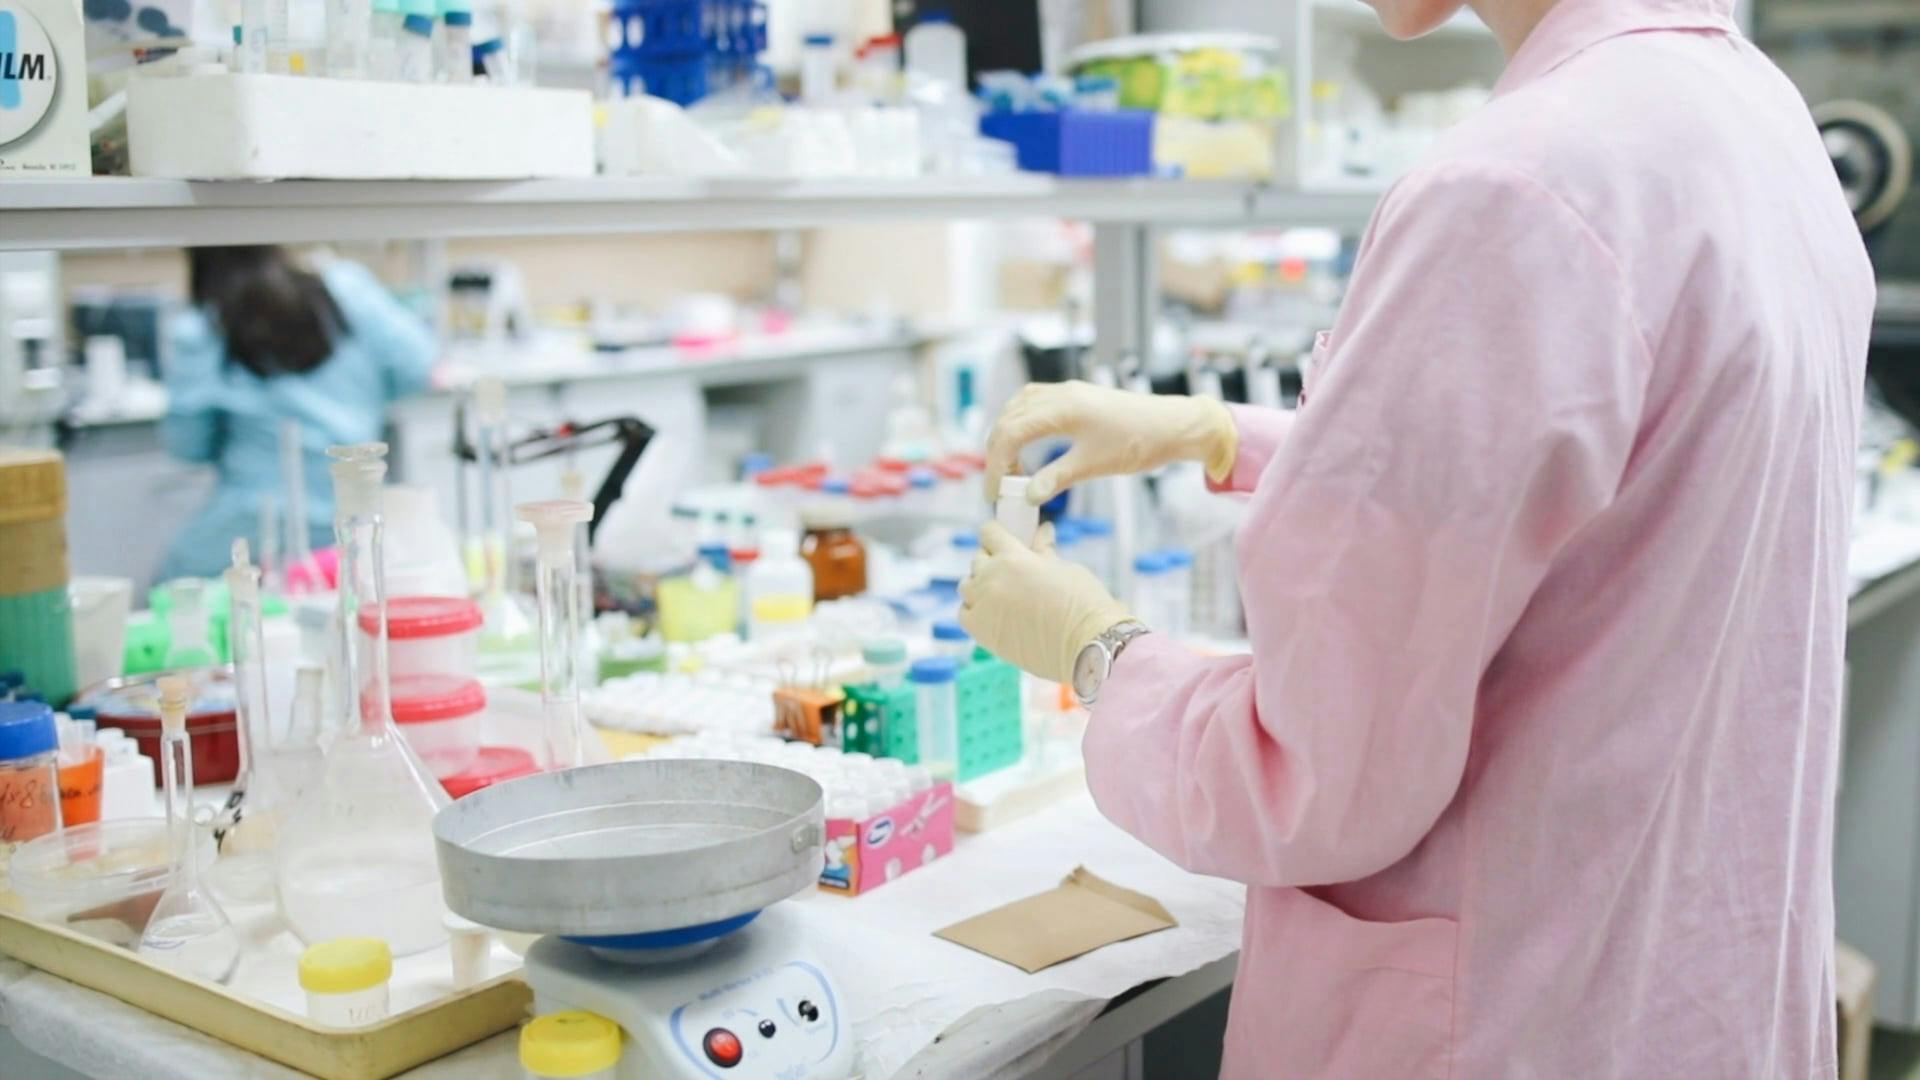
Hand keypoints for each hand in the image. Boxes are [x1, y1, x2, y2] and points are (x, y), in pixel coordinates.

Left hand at [959, 521, 1132, 684]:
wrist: (1088, 645)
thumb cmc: (1084, 603)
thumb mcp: (1064, 568)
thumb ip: (1044, 551)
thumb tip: (1042, 530)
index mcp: (1013, 557)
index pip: (989, 533)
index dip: (997, 534)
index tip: (1004, 540)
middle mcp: (992, 579)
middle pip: (978, 559)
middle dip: (992, 560)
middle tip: (1012, 571)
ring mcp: (984, 607)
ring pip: (967, 586)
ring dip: (980, 585)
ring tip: (1002, 594)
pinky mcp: (982, 633)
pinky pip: (965, 614)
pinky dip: (974, 610)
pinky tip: (992, 613)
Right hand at [984, 381, 1237, 504]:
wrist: (1173, 425)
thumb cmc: (1138, 442)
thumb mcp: (1095, 465)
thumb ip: (1056, 478)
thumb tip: (1027, 496)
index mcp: (1062, 408)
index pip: (1010, 433)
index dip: (996, 465)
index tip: (995, 493)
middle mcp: (1060, 394)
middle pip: (1008, 419)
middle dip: (997, 453)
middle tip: (1000, 486)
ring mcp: (1067, 392)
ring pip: (1018, 408)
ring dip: (1007, 436)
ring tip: (1012, 468)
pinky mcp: (1076, 397)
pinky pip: (1034, 403)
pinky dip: (1022, 424)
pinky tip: (1027, 445)